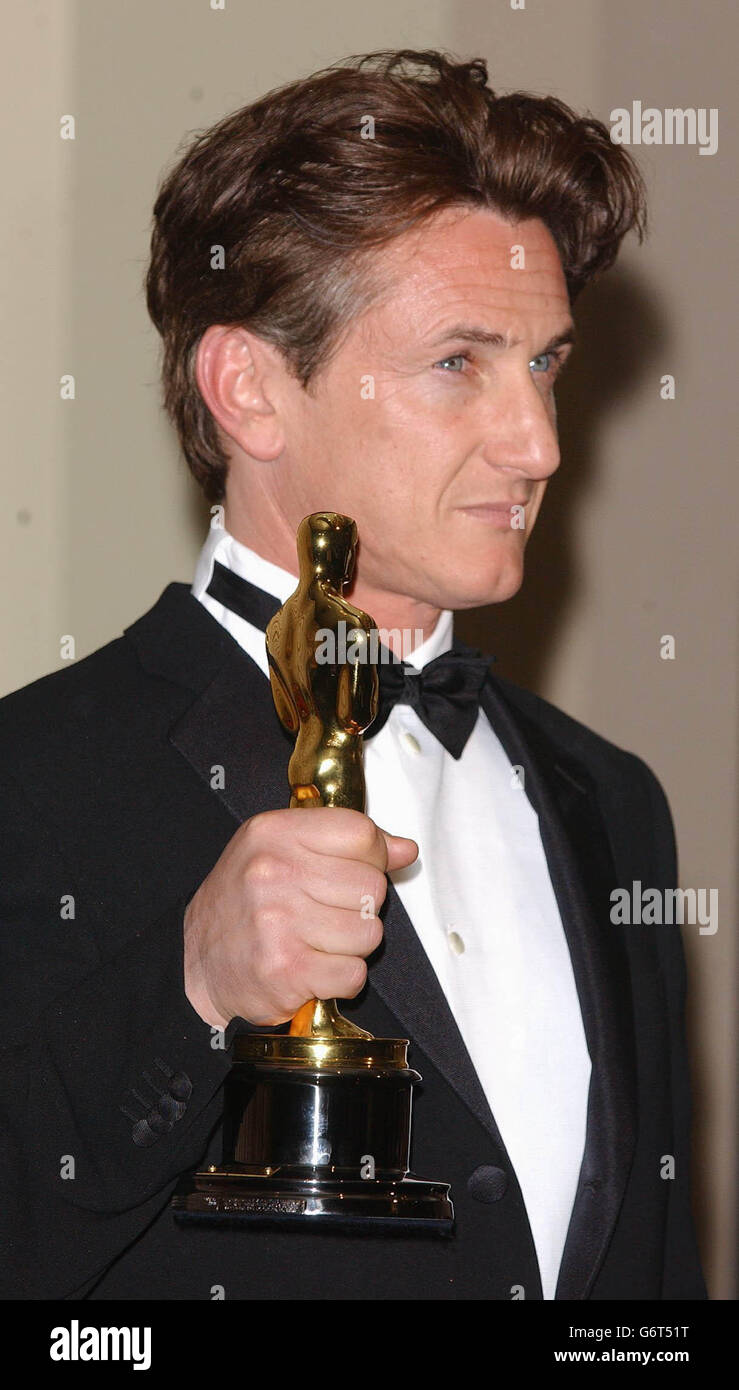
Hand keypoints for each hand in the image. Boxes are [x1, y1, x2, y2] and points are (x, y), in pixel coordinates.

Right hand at [183, 808, 417, 1028]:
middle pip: (373, 885)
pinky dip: (341, 978)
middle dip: (359, 906)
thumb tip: (404, 849)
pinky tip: (314, 968)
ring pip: (369, 933)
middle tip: (325, 914)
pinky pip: (354, 973)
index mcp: (275, 833)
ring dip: (351, 946)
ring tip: (317, 941)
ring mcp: (278, 922)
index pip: (361, 833)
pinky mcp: (286, 970)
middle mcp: (274, 872)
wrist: (197, 961)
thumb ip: (345, 843)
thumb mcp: (282, 851)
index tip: (354, 870)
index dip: (371, 856)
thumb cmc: (244, 903)